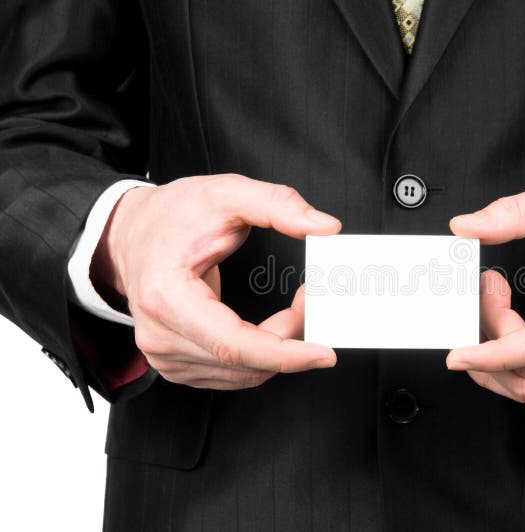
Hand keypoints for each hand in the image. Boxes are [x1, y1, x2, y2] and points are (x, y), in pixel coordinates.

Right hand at [92, 174, 340, 389]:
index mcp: (166, 296)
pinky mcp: (174, 365)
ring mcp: (163, 355)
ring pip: (243, 374)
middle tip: (312, 302)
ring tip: (294, 309)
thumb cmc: (173, 215)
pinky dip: (261, 357)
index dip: (285, 354)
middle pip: (244, 362)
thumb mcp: (227, 193)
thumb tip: (325, 226)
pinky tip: (272, 329)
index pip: (234, 345)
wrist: (131, 233)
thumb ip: (279, 205)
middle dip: (292, 340)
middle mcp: (159, 335)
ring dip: (279, 350)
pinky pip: (232, 375)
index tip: (324, 353)